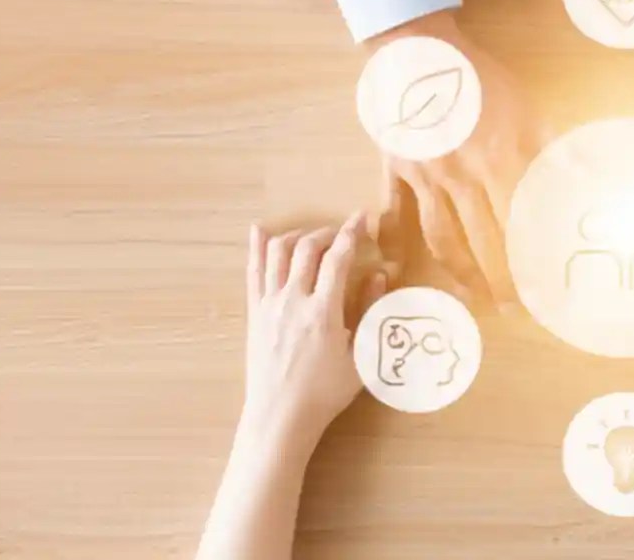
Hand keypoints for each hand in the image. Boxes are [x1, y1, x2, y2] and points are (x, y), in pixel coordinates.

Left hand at [243, 214, 384, 442]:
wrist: (280, 416)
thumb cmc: (325, 392)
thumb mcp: (360, 356)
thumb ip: (369, 312)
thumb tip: (380, 276)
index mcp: (323, 311)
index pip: (338, 258)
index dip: (351, 233)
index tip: (362, 217)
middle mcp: (292, 300)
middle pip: (307, 248)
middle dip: (326, 232)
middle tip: (341, 234)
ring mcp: (268, 305)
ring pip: (277, 253)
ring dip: (296, 236)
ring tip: (311, 237)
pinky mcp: (254, 312)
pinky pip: (253, 271)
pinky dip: (257, 247)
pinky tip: (260, 231)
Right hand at [373, 11, 543, 310]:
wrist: (418, 46)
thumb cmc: (479, 77)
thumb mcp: (529, 109)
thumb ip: (555, 152)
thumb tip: (590, 185)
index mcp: (503, 158)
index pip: (525, 224)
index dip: (537, 260)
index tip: (550, 288)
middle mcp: (465, 175)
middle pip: (487, 242)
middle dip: (504, 282)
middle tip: (517, 308)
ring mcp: (427, 176)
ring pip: (445, 238)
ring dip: (464, 275)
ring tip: (479, 299)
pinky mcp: (397, 169)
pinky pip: (394, 212)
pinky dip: (392, 242)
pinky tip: (396, 269)